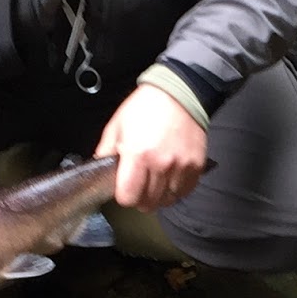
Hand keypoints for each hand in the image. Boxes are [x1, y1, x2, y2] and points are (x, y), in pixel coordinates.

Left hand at [94, 84, 208, 211]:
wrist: (179, 94)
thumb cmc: (144, 108)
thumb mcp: (116, 125)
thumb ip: (105, 151)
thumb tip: (100, 172)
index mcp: (137, 155)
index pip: (128, 197)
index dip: (123, 195)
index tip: (124, 186)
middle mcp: (160, 165)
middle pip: (148, 203)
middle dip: (140, 197)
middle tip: (139, 183)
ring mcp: (181, 167)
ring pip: (167, 201)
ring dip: (158, 195)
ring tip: (154, 180)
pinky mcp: (196, 166)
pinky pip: (184, 191)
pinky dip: (175, 190)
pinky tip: (169, 178)